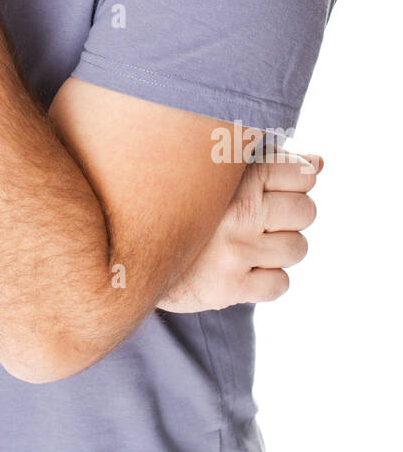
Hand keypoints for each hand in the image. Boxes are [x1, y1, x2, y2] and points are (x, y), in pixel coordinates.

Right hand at [155, 148, 322, 312]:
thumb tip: (320, 163)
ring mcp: (236, 253)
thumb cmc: (186, 204)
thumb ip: (272, 164)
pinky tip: (246, 266)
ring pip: (297, 248)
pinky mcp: (229, 288)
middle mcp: (239, 213)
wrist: (132, 251)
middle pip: (306, 211)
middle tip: (262, 217)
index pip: (302, 174)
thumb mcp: (221, 173)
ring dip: (281, 246)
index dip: (295, 180)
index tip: (273, 187)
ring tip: (253, 242)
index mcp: (235, 177)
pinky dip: (269, 278)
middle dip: (290, 214)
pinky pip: (280, 284)